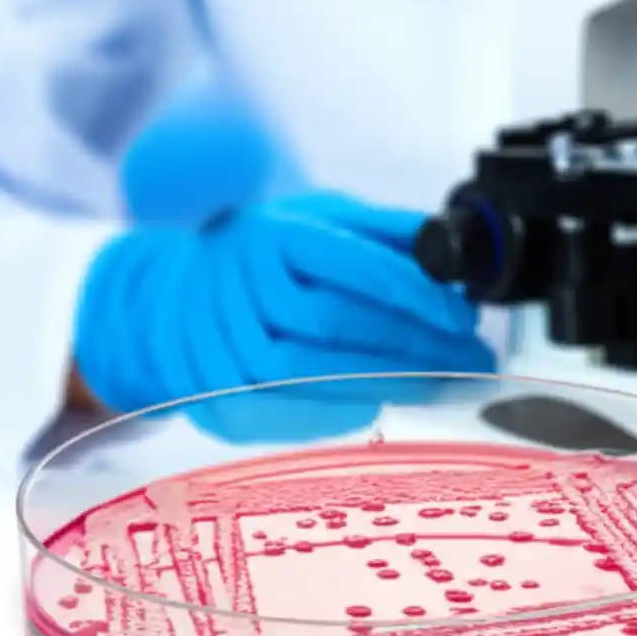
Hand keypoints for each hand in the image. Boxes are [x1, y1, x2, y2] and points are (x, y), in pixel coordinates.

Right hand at [74, 192, 495, 440]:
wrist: (165, 301)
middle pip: (340, 322)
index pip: (356, 265)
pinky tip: (375, 408)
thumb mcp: (315, 221)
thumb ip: (384, 232)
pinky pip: (279, 412)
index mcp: (273, 235)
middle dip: (418, 346)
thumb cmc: (260, 260)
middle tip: (472, 361)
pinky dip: (332, 414)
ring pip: (314, 370)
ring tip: (441, 386)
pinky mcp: (214, 393)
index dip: (417, 295)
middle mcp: (241, 286)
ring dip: (388, 383)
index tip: (464, 318)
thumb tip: (452, 249)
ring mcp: (221, 343)